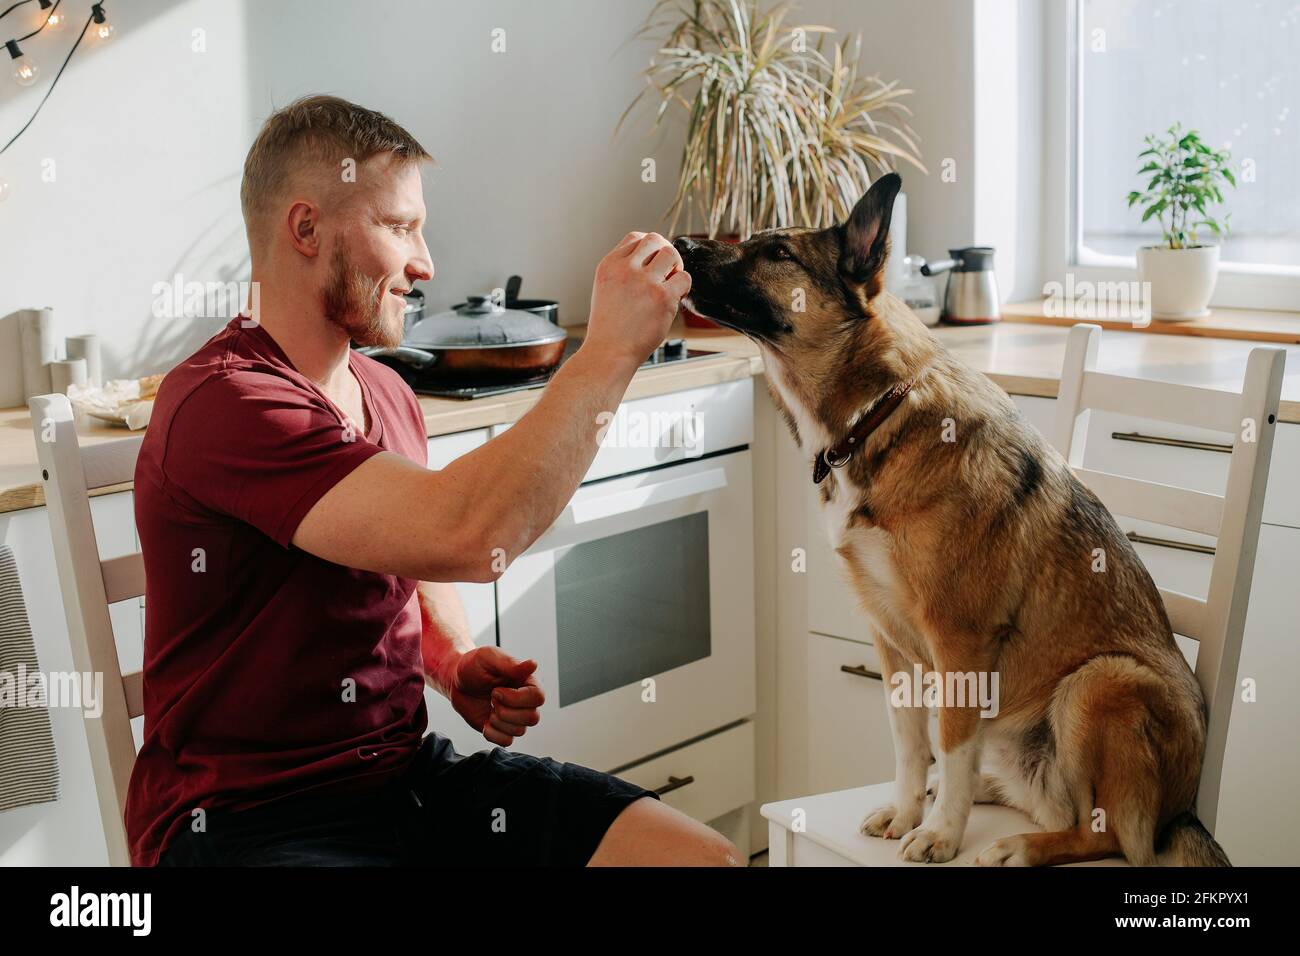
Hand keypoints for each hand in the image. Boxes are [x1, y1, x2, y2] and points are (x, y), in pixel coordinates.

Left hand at [448, 646, 544, 746]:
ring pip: (519, 731)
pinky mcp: (502, 729)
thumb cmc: (473, 666)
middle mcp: (524, 701)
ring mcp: (514, 716)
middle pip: (532, 718)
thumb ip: (510, 663)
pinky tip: (485, 721)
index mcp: (526, 682)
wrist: (456, 681)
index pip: (538, 697)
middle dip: (506, 712)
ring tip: (488, 707)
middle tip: (491, 698)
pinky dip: (493, 734)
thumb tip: (533, 664)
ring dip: (498, 721)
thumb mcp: (488, 657)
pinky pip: (507, 741)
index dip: (517, 698)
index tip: (496, 691)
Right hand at [584, 231, 691, 369]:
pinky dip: (684, 287)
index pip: (635, 238)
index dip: (648, 250)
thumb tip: (652, 259)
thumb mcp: (605, 289)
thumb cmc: (609, 327)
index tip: (651, 266)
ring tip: (670, 285)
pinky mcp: (663, 297)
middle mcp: (626, 268)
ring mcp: (645, 282)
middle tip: (665, 273)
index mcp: (609, 265)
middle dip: (664, 253)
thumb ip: (623, 271)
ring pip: (671, 253)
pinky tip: (675, 299)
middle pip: (655, 240)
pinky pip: (684, 278)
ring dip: (675, 267)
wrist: (608, 353)